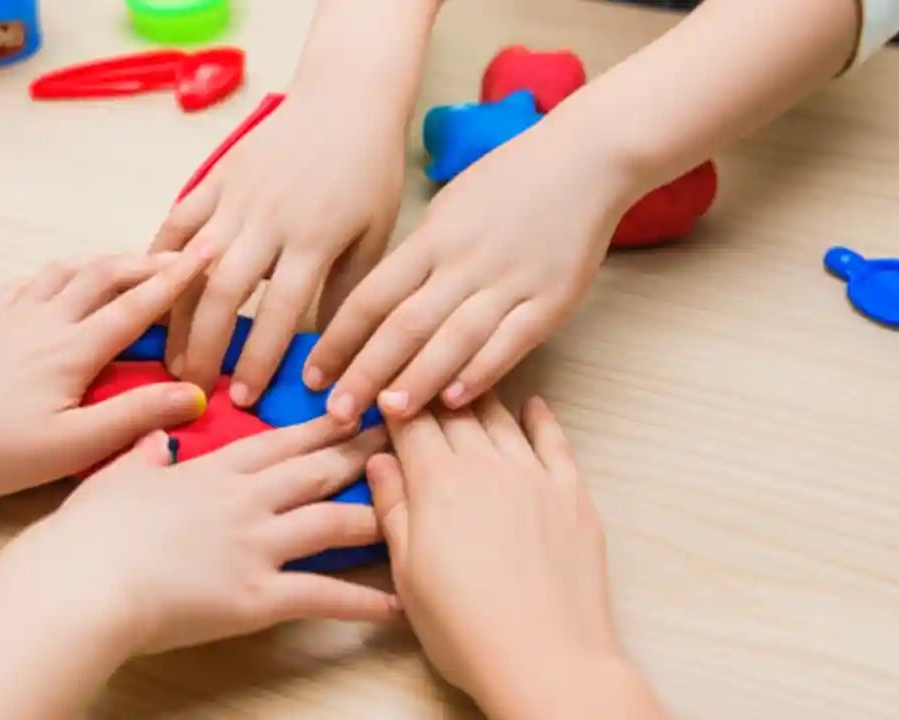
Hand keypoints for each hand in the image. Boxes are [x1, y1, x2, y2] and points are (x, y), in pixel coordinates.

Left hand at [0, 251, 211, 498]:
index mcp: (73, 349)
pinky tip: (62, 279)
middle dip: (149, 261)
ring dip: (107, 260)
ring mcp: (13, 316)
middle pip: (105, 274)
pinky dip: (59, 272)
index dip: (179, 278)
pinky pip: (30, 281)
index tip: (211, 255)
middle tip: (184, 255)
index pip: (138, 304)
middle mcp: (46, 320)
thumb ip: (134, 416)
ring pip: (68, 269)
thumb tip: (193, 394)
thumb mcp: (72, 446)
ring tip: (133, 262)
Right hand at [34, 416, 398, 655]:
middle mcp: (245, 499)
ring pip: (334, 522)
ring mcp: (255, 545)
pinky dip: (364, 602)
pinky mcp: (257, 596)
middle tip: (409, 440)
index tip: (358, 408)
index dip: (326, 424)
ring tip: (417, 513)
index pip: (283, 439)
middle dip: (368, 452)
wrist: (78, 583)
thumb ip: (145, 452)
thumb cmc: (87, 532)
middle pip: (321, 468)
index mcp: (212, 469)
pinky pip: (323, 597)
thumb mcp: (115, 475)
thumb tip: (156, 439)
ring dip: (378, 516)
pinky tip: (396, 606)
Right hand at [151, 85, 404, 406]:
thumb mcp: (375, 235)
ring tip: (169, 358)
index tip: (243, 397)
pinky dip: (156, 261)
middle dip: (205, 348)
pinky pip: (176, 224)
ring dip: (175, 316)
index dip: (259, 360)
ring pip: (190, 264)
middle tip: (194, 389)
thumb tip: (330, 354)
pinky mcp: (214, 178)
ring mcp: (234, 197)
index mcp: (313, 238)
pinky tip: (148, 297)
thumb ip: (348, 293)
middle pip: (222, 294)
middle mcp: (266, 220)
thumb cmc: (368, 172)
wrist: (346, 100)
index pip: (280, 311)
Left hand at [305, 121, 639, 422]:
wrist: (586, 160)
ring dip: (419, 379)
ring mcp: (510, 282)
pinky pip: (511, 342)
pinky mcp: (552, 301)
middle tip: (336, 413)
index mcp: (432, 238)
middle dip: (366, 372)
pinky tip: (456, 399)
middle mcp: (465, 262)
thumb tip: (380, 304)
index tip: (312, 376)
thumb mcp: (449, 207)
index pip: (371, 296)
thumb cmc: (510, 182)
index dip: (338, 340)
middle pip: (404, 324)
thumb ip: (418, 257)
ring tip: (389, 414)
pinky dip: (482, 371)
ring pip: (454, 339)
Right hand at [369, 396, 643, 714]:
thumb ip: (393, 509)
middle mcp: (486, 465)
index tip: (383, 388)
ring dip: (479, 395)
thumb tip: (379, 461)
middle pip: (453, 411)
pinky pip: (554, 441)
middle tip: (420, 375)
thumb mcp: (407, 573)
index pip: (410, 423)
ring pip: (501, 417)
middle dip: (432, 389)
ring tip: (465, 379)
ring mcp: (534, 475)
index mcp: (437, 483)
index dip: (393, 401)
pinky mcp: (572, 494)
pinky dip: (541, 418)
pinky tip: (532, 405)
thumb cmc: (465, 628)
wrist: (546, 658)